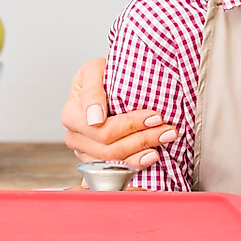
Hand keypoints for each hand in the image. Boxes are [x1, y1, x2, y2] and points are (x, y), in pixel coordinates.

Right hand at [60, 57, 177, 167]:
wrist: (110, 79)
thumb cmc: (102, 73)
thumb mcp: (94, 69)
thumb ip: (91, 91)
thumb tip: (94, 120)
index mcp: (72, 114)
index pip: (103, 129)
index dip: (131, 125)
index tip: (155, 117)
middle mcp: (76, 137)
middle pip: (110, 148)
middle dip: (143, 139)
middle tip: (168, 130)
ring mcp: (86, 152)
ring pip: (115, 162)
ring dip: (143, 152)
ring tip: (165, 140)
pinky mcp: (98, 162)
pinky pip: (115, 171)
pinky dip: (136, 164)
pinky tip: (151, 156)